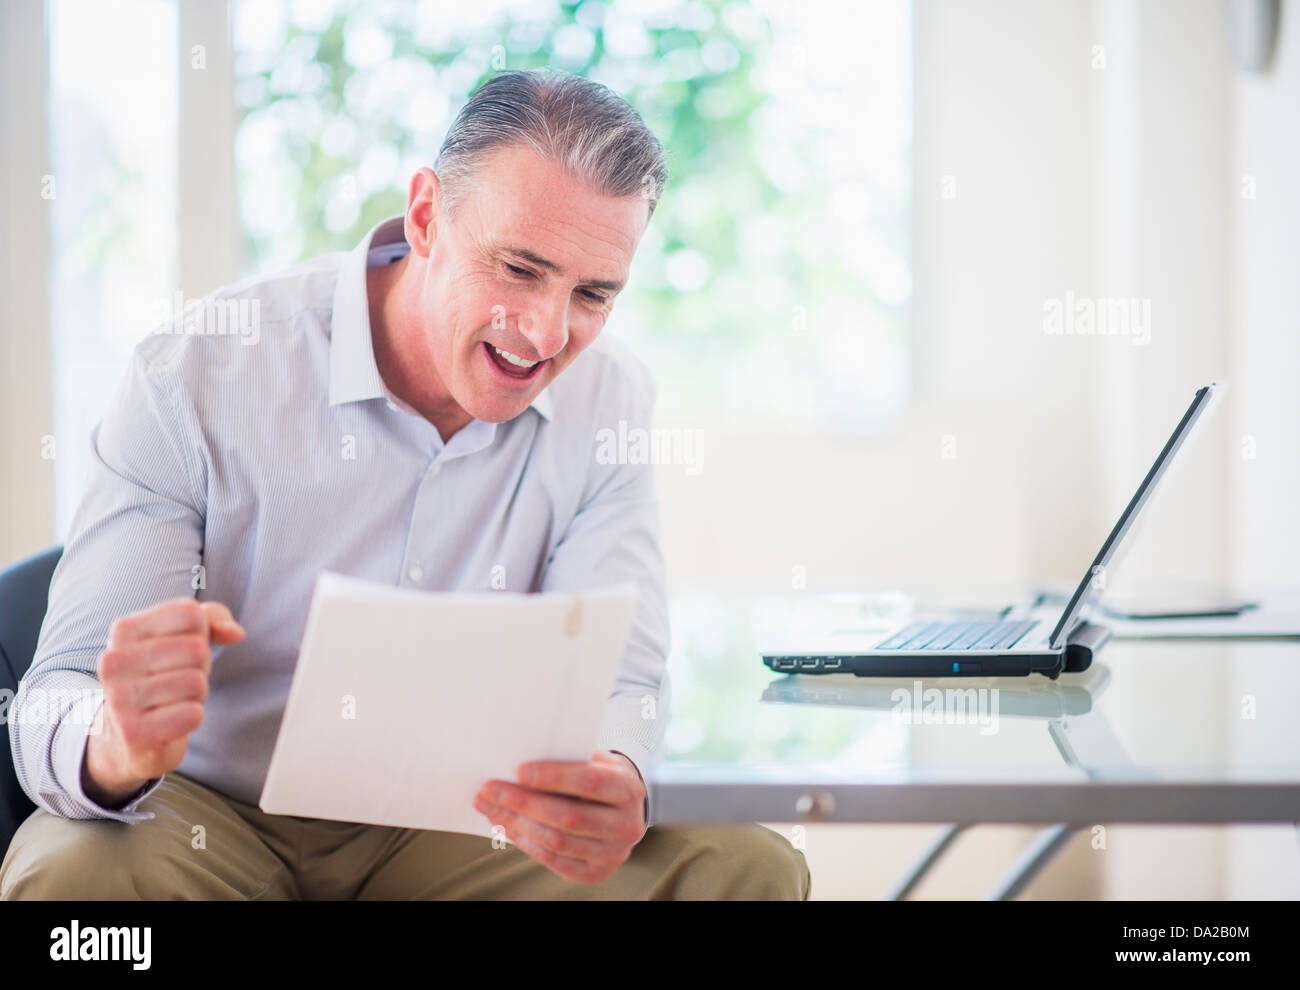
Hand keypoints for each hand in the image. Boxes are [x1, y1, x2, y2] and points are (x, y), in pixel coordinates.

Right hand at [83, 598, 244, 807]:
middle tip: (179, 679)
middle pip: (197, 649)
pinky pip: (192, 714)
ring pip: (196, 682)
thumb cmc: (162, 675)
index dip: (201, 633)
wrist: (129, 734)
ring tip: (174, 699)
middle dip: (200, 666)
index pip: (190, 614)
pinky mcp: (133, 731)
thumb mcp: (184, 637)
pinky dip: (193, 718)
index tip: (181, 649)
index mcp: (123, 630)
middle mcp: (113, 662)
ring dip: (197, 694)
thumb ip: (213, 619)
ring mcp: (119, 698)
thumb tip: (236, 633)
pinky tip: (171, 720)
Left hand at [474, 750, 646, 883]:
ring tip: (490, 808)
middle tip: (489, 790)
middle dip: (523, 803)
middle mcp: (626, 825)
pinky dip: (526, 843)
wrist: (625, 810)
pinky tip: (507, 826)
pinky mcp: (596, 873)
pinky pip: (554, 860)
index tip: (519, 770)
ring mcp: (613, 853)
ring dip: (517, 824)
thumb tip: (518, 769)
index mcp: (628, 789)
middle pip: (569, 816)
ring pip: (557, 842)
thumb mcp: (595, 761)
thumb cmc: (600, 777)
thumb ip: (567, 762)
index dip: (554, 777)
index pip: (590, 782)